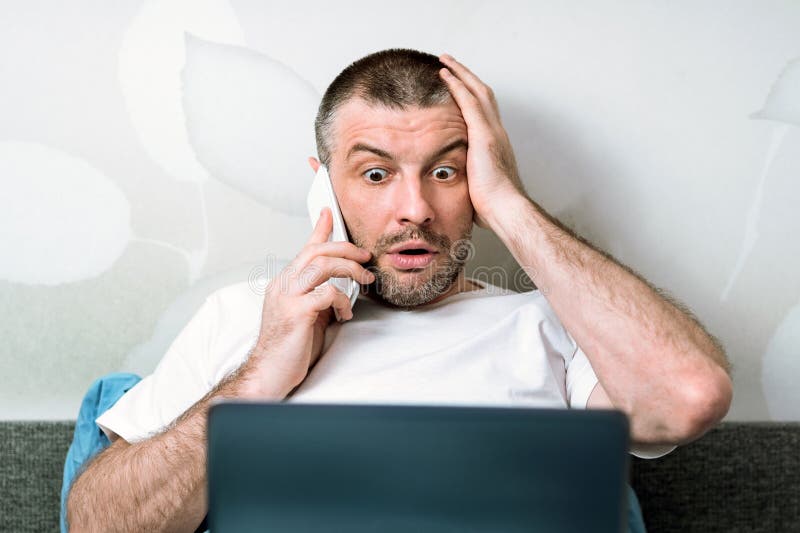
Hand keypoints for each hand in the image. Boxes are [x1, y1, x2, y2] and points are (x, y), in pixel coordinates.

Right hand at [244, 208, 374, 395]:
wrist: (269, 374)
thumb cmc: (289, 348)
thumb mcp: (307, 316)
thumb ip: (318, 297)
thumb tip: (341, 288)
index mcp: (285, 283)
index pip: (304, 248)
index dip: (319, 229)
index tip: (329, 212)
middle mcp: (283, 285)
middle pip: (317, 251)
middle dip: (347, 250)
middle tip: (366, 258)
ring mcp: (287, 297)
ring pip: (322, 265)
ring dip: (350, 270)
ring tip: (364, 282)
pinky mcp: (295, 313)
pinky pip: (327, 293)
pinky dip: (343, 301)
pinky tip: (344, 315)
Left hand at [438, 54, 526, 228]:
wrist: (505, 210)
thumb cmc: (492, 208)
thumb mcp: (477, 189)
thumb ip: (467, 182)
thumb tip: (454, 191)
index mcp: (496, 145)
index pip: (484, 113)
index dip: (471, 97)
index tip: (458, 87)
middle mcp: (498, 133)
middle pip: (484, 94)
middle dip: (467, 77)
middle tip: (450, 64)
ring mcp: (493, 132)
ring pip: (478, 91)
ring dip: (461, 74)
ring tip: (445, 61)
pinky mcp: (484, 135)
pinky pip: (470, 102)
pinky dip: (458, 86)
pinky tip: (445, 75)